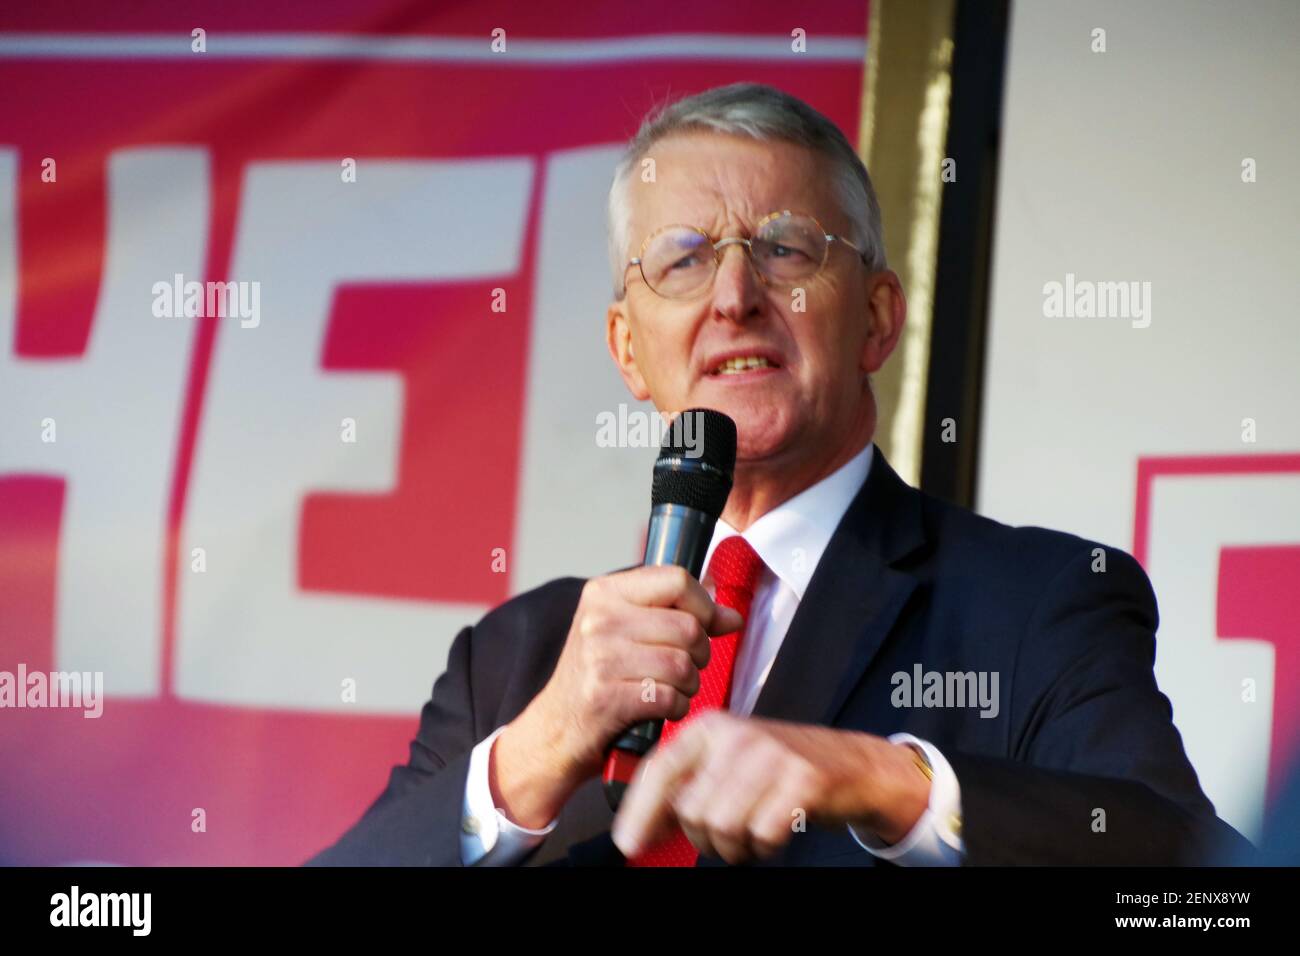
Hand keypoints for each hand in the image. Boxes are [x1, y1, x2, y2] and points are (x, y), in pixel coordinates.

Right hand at [491, 566, 742, 826]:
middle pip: (688, 627)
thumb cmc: (597, 676)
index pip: (677, 580)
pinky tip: (660, 708)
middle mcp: (599, 619)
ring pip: (683, 664)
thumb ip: (677, 614)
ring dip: (689, 684)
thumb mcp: (625, 630)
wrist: (554, 729)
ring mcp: (599, 658)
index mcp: (604, 592)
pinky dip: (676, 708)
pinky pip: (670, 698)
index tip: (705, 624)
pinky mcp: (605, 697)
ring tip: (671, 688)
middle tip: (683, 666)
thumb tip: (731, 615)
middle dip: (699, 653)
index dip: (704, 605)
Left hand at [610, 712, 930, 863]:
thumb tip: (641, 826)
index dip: (639, 812)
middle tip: (729, 834)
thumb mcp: (728, 764)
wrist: (851, 764)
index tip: (628, 844)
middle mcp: (737, 735)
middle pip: (691, 810)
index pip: (659, 770)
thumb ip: (686, 788)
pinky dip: (766, 845)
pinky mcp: (803, 779)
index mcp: (710, 727)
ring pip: (722, 825)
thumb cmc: (781, 768)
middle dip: (705, 837)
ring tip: (754, 831)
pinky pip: (762, 833)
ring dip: (736, 846)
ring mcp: (772, 755)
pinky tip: (777, 828)